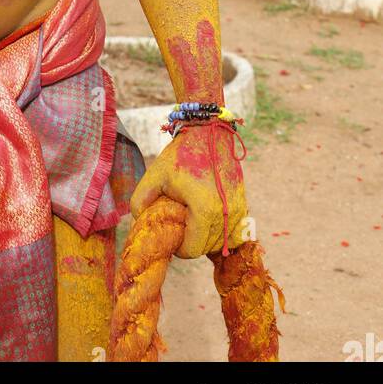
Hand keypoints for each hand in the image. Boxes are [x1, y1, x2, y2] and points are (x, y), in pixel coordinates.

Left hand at [130, 125, 247, 258]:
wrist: (209, 133)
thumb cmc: (180, 155)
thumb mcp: (154, 175)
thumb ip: (140, 201)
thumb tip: (140, 222)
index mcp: (205, 210)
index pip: (192, 250)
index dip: (178, 247)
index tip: (171, 233)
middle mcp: (226, 214)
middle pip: (207, 248)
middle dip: (191, 241)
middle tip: (180, 222)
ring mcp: (238, 211)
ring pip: (221, 242)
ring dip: (206, 237)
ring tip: (192, 217)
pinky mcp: (244, 205)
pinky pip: (234, 233)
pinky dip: (222, 232)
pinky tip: (208, 219)